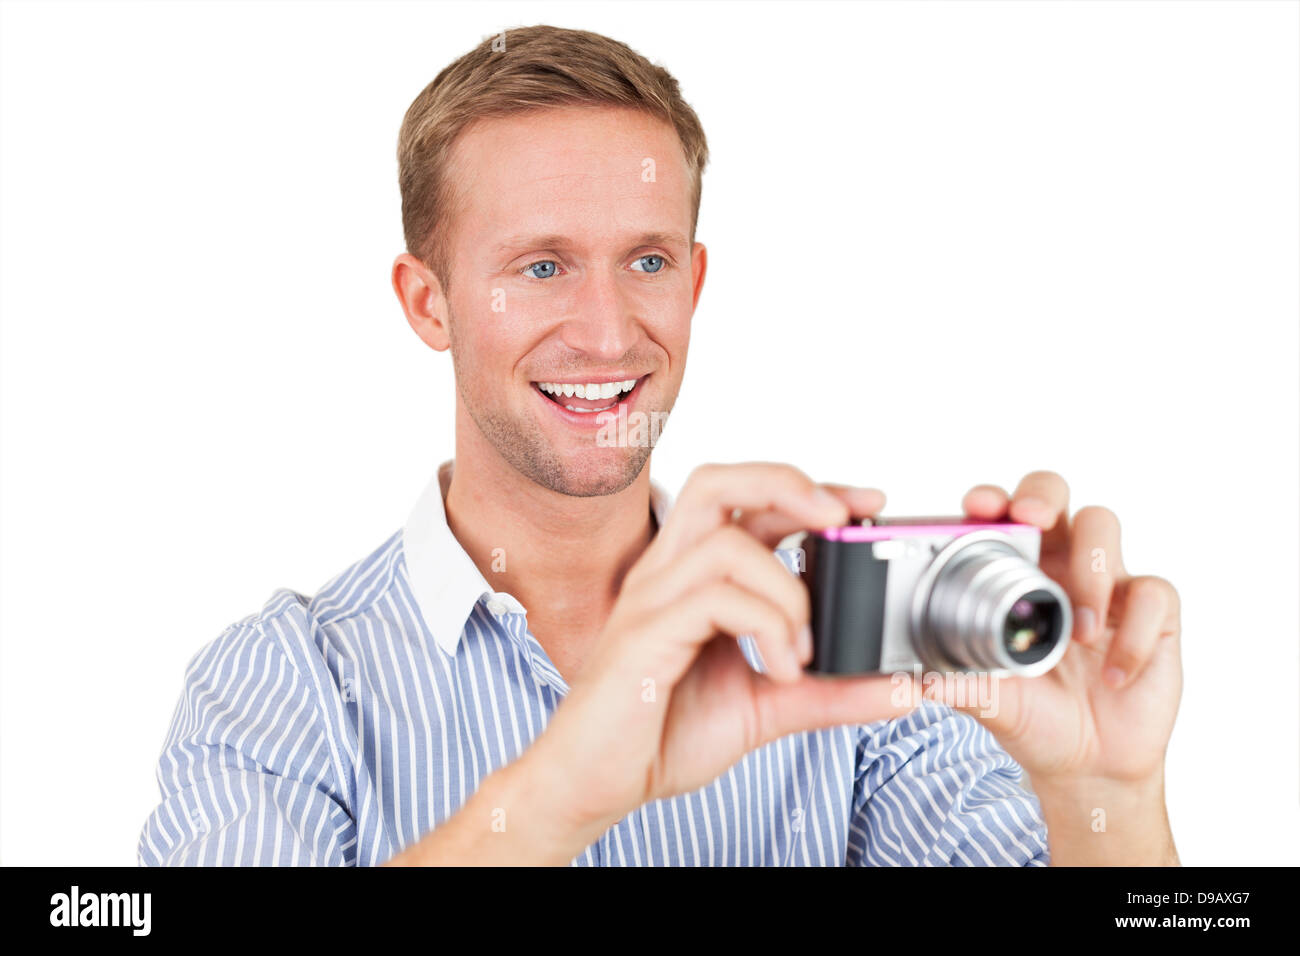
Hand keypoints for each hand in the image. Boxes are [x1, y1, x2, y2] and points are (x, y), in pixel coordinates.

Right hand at [528, 462, 914, 853]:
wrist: (595, 783)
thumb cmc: (662, 734)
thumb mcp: (767, 707)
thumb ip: (828, 691)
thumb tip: (900, 687)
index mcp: (692, 576)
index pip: (747, 500)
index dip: (807, 488)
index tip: (866, 503)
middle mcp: (667, 574)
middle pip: (717, 484)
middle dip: (787, 485)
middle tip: (841, 519)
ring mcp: (651, 600)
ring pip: (726, 545)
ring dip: (788, 591)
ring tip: (804, 649)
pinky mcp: (643, 635)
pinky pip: (714, 600)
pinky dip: (766, 627)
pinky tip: (781, 669)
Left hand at [923, 470, 1181, 791]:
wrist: (1088, 764)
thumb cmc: (1034, 715)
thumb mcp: (991, 701)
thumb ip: (961, 684)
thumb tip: (918, 680)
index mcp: (1013, 573)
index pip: (1001, 515)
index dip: (991, 499)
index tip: (977, 507)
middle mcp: (1058, 564)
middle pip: (1053, 492)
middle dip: (1040, 494)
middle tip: (1032, 518)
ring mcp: (1108, 582)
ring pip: (1103, 525)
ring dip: (1090, 571)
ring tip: (1079, 634)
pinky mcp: (1154, 613)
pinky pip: (1155, 594)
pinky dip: (1133, 634)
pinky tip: (1113, 675)